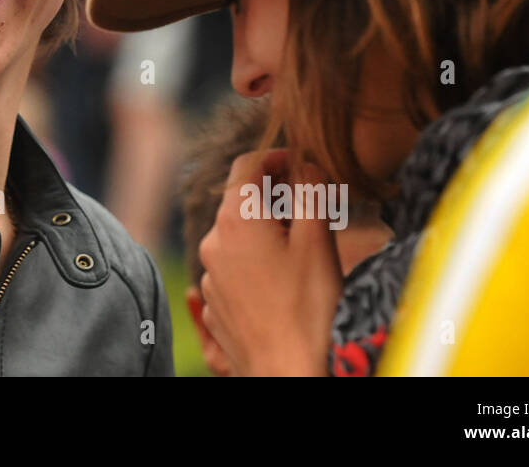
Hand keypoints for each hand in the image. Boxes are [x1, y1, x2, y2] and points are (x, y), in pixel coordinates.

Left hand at [198, 149, 341, 375]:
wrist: (290, 372)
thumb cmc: (309, 307)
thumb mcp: (318, 239)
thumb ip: (310, 190)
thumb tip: (304, 162)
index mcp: (235, 220)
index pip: (246, 166)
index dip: (275, 157)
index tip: (299, 164)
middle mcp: (213, 244)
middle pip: (241, 202)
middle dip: (274, 197)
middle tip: (309, 205)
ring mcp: (211, 278)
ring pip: (237, 238)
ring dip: (265, 232)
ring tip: (301, 247)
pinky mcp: (216, 305)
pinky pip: (235, 270)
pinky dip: (256, 263)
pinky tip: (284, 281)